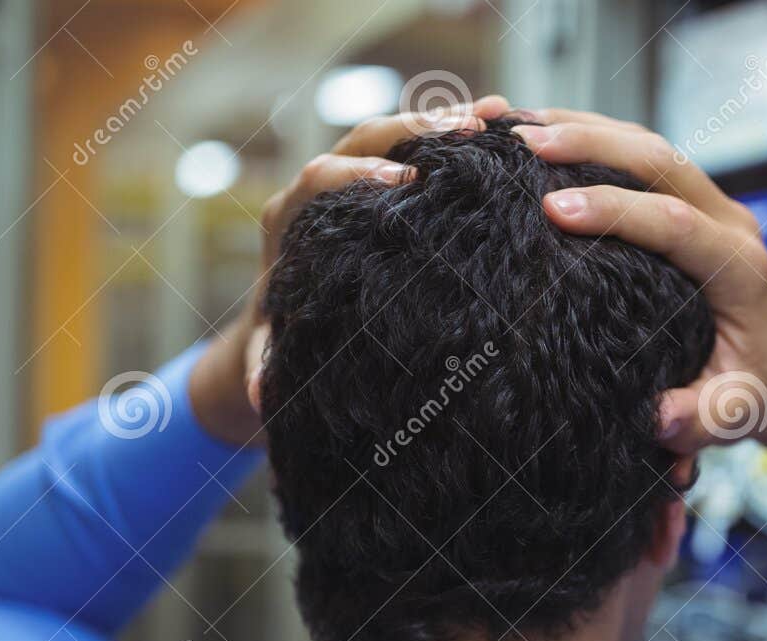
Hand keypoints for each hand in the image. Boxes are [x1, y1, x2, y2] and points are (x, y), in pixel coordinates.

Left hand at [187, 95, 513, 444]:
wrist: (277, 313)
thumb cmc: (281, 330)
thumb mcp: (274, 349)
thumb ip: (266, 365)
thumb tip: (263, 397)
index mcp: (289, 218)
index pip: (319, 179)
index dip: (359, 173)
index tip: (403, 180)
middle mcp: (317, 185)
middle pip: (363, 138)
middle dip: (415, 130)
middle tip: (468, 131)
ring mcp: (350, 170)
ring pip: (394, 131)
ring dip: (443, 120)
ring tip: (498, 117)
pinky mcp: (378, 172)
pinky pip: (416, 141)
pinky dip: (454, 129)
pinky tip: (503, 123)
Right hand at [513, 110, 766, 480]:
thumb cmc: (758, 393)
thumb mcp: (735, 414)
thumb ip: (702, 419)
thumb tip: (656, 418)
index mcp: (740, 270)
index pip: (676, 224)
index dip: (616, 211)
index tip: (553, 209)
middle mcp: (730, 224)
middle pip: (662, 161)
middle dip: (592, 145)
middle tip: (524, 144)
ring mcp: (714, 206)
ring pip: (650, 147)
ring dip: (585, 130)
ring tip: (517, 126)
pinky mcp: (694, 203)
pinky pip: (643, 157)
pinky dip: (593, 139)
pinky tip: (542, 134)